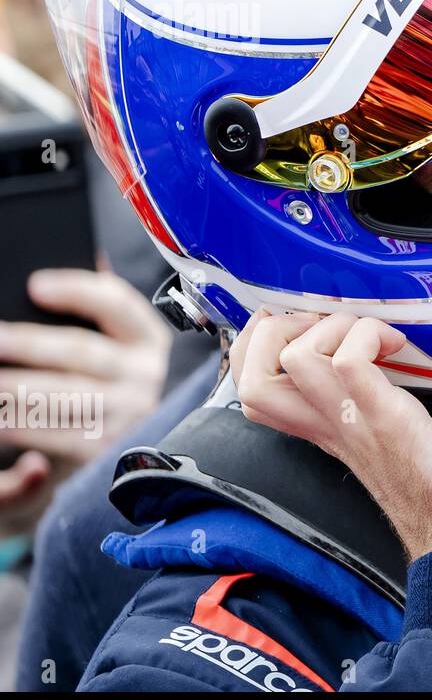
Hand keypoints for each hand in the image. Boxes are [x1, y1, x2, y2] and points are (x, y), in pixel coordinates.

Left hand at [0, 269, 171, 530]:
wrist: (119, 447)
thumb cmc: (105, 380)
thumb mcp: (113, 341)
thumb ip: (101, 303)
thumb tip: (88, 251)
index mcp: (148, 338)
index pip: (117, 303)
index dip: (78, 290)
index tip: (35, 284)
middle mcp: (146, 374)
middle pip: (82, 352)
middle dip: (29, 343)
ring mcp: (129, 413)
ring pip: (62, 396)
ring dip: (15, 388)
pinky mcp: (105, 449)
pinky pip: (54, 433)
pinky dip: (19, 425)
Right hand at [229, 309, 431, 563]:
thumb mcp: (391, 439)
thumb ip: (375, 406)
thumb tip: (393, 366)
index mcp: (325, 431)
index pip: (252, 391)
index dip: (255, 347)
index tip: (298, 323)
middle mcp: (328, 426)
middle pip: (252, 377)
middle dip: (277, 330)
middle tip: (329, 325)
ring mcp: (353, 421)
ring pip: (294, 359)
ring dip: (329, 327)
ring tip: (367, 333)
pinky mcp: (386, 417)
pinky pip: (350, 361)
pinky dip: (366, 335)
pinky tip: (395, 344)